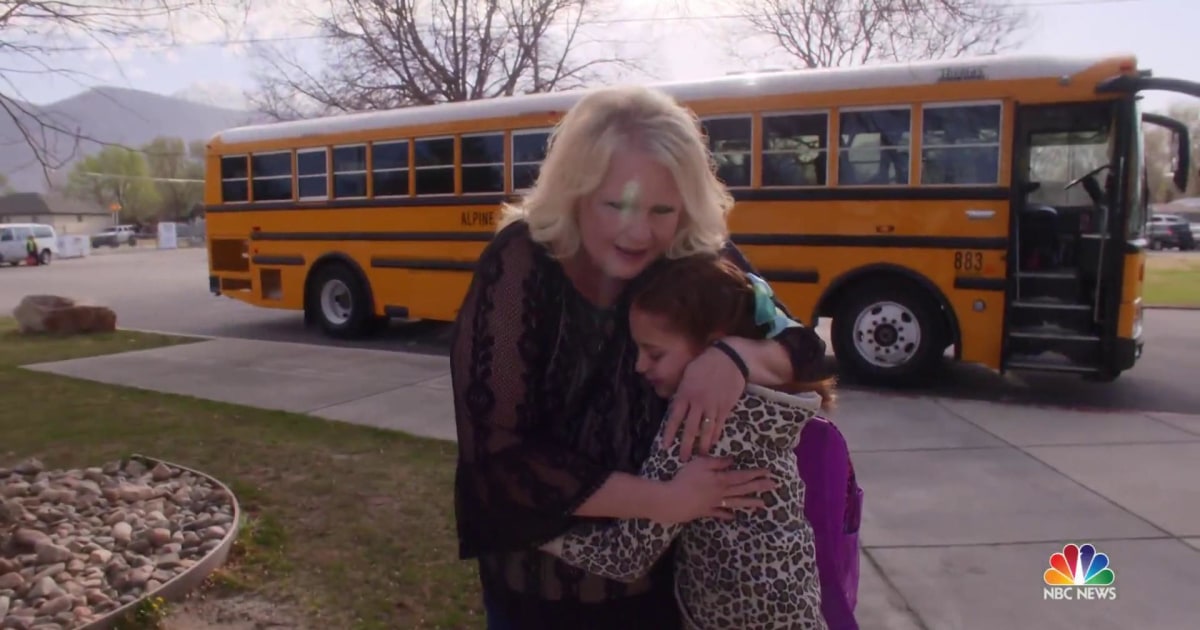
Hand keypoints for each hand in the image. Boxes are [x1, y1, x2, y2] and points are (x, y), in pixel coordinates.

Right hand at [650, 457, 773, 523]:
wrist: (672, 501)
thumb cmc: (685, 479)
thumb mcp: (700, 464)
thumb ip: (717, 462)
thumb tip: (732, 460)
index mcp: (721, 480)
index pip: (742, 476)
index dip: (756, 473)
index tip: (769, 472)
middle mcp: (721, 493)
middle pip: (743, 489)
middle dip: (759, 487)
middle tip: (774, 486)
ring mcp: (714, 504)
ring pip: (736, 502)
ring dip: (750, 502)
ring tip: (763, 504)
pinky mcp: (705, 512)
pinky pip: (719, 513)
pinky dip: (727, 514)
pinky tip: (733, 516)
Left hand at [661, 343, 746, 460]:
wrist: (729, 359)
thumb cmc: (705, 364)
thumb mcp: (687, 375)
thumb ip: (682, 392)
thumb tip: (677, 405)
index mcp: (685, 394)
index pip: (675, 418)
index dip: (670, 434)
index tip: (666, 446)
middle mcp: (698, 403)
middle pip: (690, 429)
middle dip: (685, 445)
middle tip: (682, 458)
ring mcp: (712, 406)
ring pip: (706, 430)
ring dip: (702, 445)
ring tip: (699, 456)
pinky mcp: (725, 407)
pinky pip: (719, 425)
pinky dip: (715, 436)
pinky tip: (712, 444)